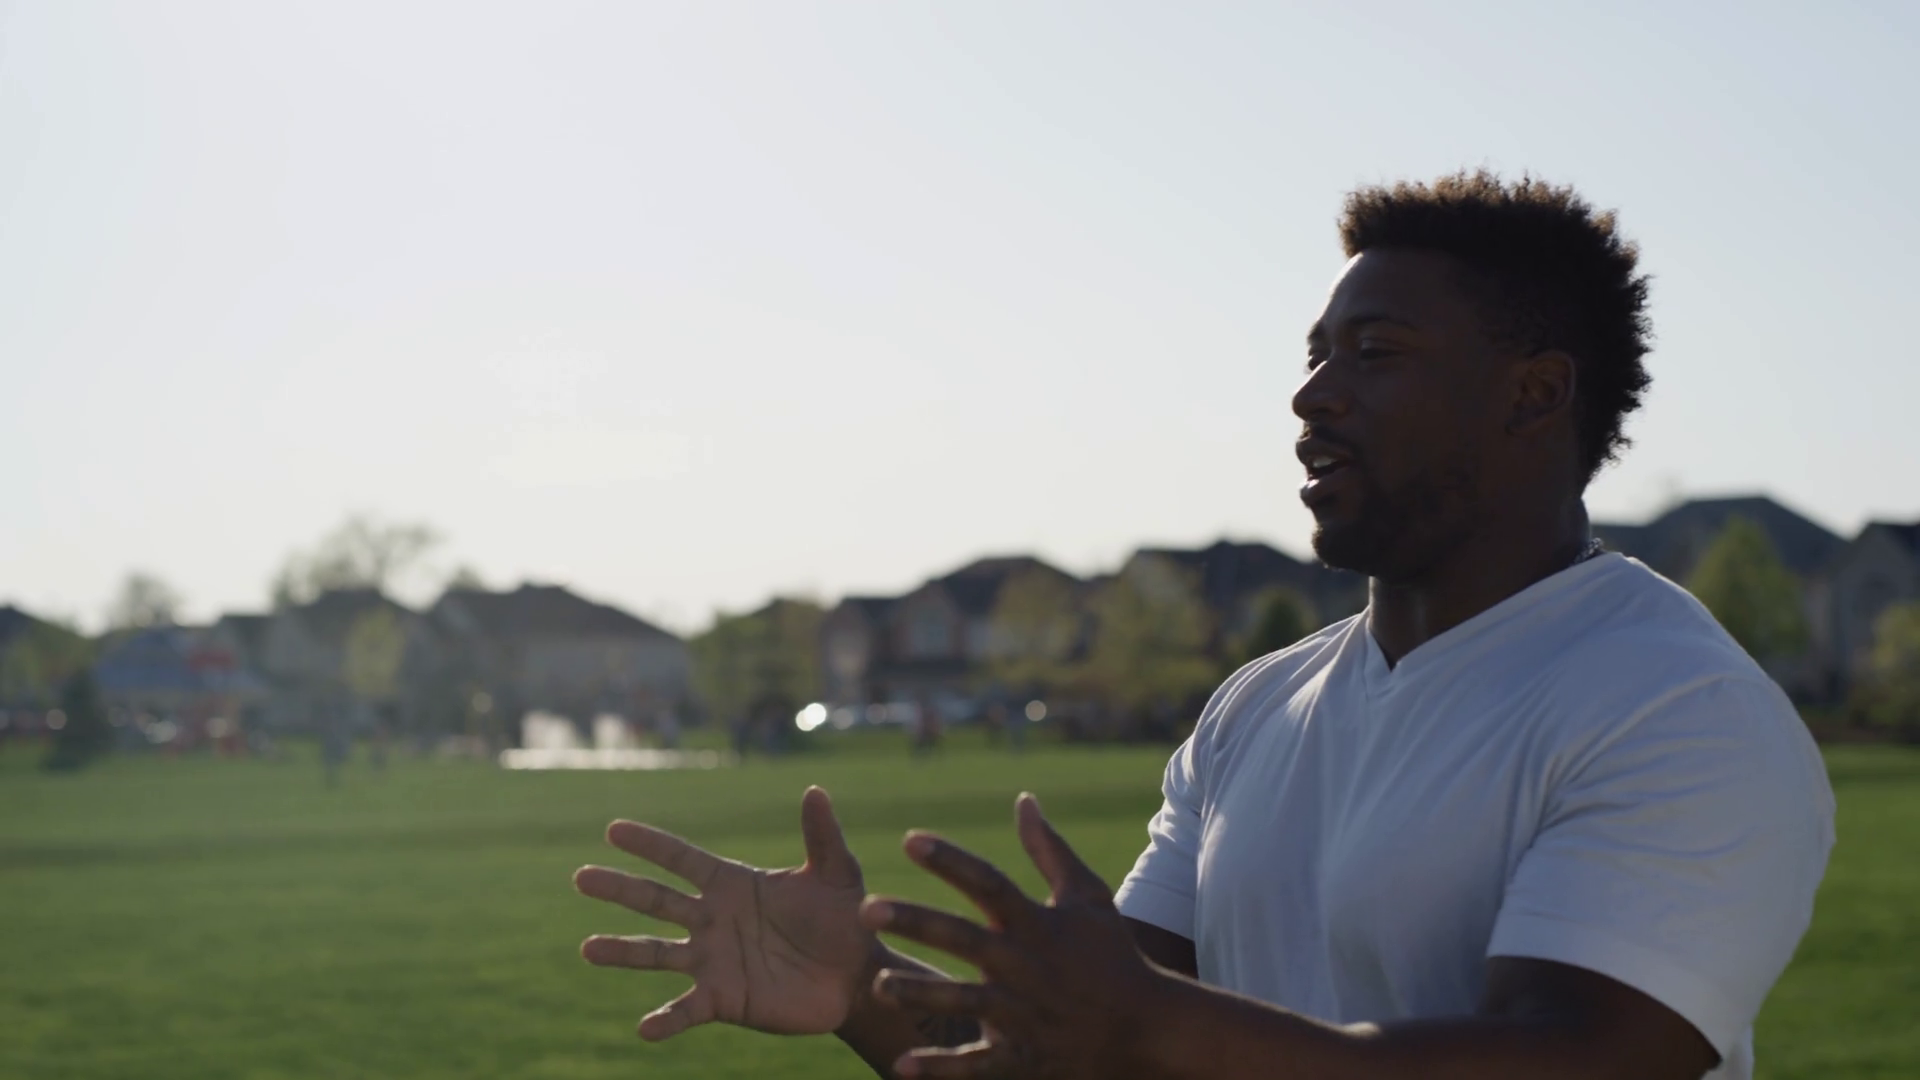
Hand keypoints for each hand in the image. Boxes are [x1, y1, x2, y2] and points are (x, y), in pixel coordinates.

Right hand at [574, 786, 879, 1039]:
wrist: (857, 977)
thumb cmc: (846, 919)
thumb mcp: (837, 874)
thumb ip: (822, 837)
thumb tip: (815, 790)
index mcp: (733, 884)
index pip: (683, 859)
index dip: (650, 844)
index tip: (613, 829)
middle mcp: (714, 920)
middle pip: (657, 899)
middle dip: (620, 888)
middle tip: (581, 877)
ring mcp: (714, 960)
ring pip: (657, 953)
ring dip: (623, 951)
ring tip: (588, 948)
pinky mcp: (723, 999)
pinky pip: (686, 1009)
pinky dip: (665, 1020)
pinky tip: (645, 1029)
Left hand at [860, 793, 1174, 1078]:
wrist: (1149, 1028)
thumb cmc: (1114, 955)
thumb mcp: (1088, 896)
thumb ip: (1049, 849)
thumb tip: (1023, 800)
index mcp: (1037, 924)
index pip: (988, 883)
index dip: (951, 860)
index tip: (909, 839)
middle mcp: (1026, 964)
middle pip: (964, 938)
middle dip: (917, 922)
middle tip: (867, 910)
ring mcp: (1025, 1013)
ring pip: (965, 1001)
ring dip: (920, 994)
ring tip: (879, 984)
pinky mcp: (1026, 1056)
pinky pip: (979, 1064)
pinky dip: (942, 1068)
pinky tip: (902, 1067)